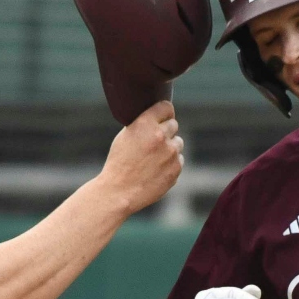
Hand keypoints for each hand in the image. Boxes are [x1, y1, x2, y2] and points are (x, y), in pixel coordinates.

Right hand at [97, 101, 183, 215]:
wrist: (119, 191)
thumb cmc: (119, 163)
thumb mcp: (125, 136)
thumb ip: (143, 125)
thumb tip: (159, 118)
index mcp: (145, 124)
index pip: (166, 107)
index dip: (163, 113)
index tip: (162, 117)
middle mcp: (161, 136)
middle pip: (174, 124)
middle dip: (165, 131)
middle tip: (154, 141)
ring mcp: (171, 153)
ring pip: (178, 143)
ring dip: (169, 147)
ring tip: (153, 158)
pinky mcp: (176, 168)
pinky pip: (179, 160)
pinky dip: (171, 163)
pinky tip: (156, 170)